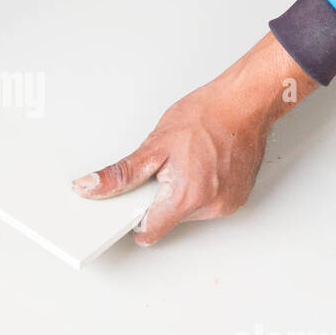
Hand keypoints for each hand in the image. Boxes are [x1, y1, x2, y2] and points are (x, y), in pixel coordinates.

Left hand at [72, 33, 317, 245]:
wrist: (244, 102)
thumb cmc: (206, 116)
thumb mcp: (154, 144)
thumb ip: (121, 174)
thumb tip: (91, 187)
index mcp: (186, 197)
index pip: (149, 232)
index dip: (135, 218)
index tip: (131, 203)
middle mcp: (211, 207)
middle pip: (169, 220)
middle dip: (160, 198)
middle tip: (167, 167)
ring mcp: (228, 205)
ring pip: (188, 212)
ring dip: (181, 193)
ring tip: (188, 162)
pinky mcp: (237, 199)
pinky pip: (208, 204)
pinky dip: (200, 189)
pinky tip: (203, 165)